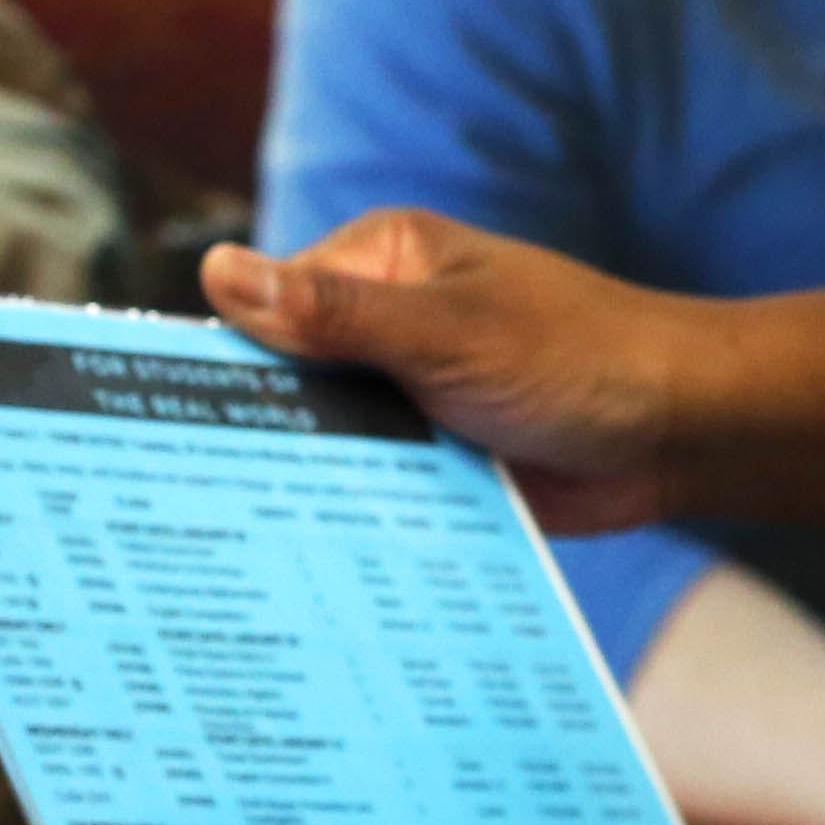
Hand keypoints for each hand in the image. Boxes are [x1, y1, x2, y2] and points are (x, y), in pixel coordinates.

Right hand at [203, 212, 689, 533]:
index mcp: (379, 263)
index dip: (211, 361)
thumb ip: (334, 316)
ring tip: (221, 541)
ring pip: (325, 440)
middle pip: (286, 379)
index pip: (264, 307)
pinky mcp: (436, 456)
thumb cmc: (578, 355)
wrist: (680, 432)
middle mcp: (384, 323)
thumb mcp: (445, 333)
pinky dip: (349, 513)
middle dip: (251, 432)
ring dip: (302, 480)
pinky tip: (298, 561)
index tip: (144, 419)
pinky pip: (371, 486)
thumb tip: (217, 273)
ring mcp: (409, 394)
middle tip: (175, 500)